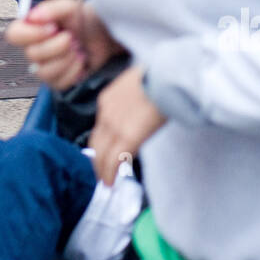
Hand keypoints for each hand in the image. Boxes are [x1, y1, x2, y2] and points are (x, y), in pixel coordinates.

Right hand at [6, 0, 119, 89]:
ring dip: (66, 59)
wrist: (106, 37)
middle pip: (32, 54)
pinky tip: (81, 60)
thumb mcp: (71, 7)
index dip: (31, 34)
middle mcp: (35, 48)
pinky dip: (74, 71)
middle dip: (57, 45)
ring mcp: (45, 67)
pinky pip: (59, 83)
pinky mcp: (58, 81)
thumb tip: (32, 16)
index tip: (53, 28)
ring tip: (78, 48)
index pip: (14, 34)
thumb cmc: (86, 20)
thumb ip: (52, 8)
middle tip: (72, 37)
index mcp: (32, 28)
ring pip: (44, 72)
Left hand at [89, 66, 165, 185]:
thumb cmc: (157, 78)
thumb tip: (138, 114)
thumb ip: (131, 102)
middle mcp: (105, 113)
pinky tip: (110, 182)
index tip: (103, 153)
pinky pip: (114, 160)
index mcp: (107, 100)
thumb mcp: (135, 87)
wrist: (164, 77)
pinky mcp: (127, 137)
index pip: (100, 128)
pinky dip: (110, 173)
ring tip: (105, 182)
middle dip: (96, 160)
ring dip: (102, 170)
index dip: (101, 143)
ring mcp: (114, 126)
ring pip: (101, 154)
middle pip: (96, 143)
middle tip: (99, 173)